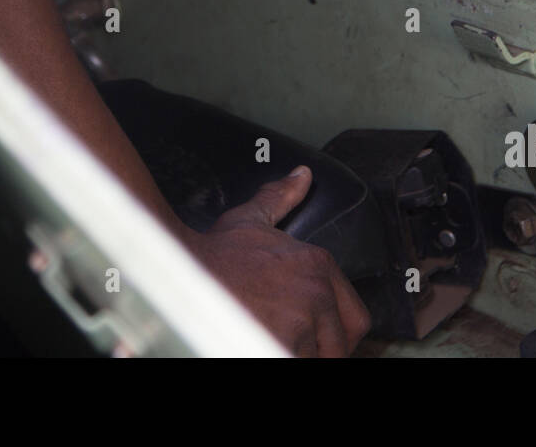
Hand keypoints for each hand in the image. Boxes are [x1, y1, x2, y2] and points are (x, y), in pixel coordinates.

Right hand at [183, 166, 371, 356]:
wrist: (180, 274)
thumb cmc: (214, 255)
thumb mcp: (251, 219)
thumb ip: (281, 198)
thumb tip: (301, 176)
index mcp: (319, 265)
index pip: (355, 317)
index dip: (335, 330)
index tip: (317, 335)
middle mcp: (317, 293)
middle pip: (342, 344)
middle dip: (323, 350)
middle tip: (297, 343)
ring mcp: (301, 322)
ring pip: (319, 357)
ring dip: (301, 353)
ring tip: (274, 339)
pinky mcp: (281, 345)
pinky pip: (294, 360)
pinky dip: (279, 354)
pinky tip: (262, 343)